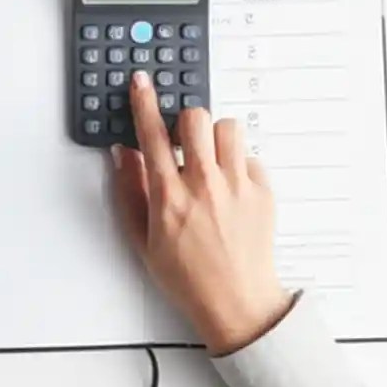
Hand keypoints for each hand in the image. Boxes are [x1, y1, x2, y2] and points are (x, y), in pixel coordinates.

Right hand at [112, 71, 292, 355]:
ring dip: (215, 137)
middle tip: (184, 141)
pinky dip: (238, 163)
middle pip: (196, 118)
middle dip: (186, 122)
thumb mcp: (143, 239)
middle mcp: (204, 185)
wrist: (237, 303)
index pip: (153, 135)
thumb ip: (130, 191)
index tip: (142, 83)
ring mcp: (237, 187)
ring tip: (210, 159)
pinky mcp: (263, 192)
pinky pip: (250, 155)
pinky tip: (230, 185)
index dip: (144, 102)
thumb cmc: (189, 278)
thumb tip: (124, 156)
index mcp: (170, 197)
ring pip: (228, 127)